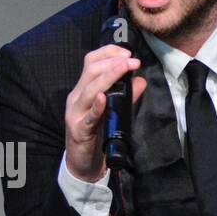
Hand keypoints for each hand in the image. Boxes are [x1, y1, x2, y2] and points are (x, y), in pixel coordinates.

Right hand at [64, 44, 147, 181]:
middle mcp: (76, 97)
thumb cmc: (95, 134)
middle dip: (113, 62)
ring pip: (89, 89)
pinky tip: (104, 98)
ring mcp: (75, 113)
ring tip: (125, 68)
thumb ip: (125, 96)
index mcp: (82, 89)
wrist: (81, 163)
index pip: (90, 61)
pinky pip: (88, 117)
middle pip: (90, 71)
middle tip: (133, 61)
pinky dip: (96, 106)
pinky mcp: (79, 130)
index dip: (108, 52)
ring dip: (109, 76)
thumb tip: (141, 80)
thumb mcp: (110, 111)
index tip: (128, 52)